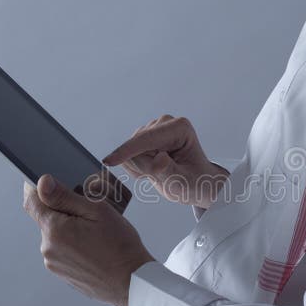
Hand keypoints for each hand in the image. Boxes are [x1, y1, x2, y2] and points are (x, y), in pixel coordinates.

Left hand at [23, 174, 154, 305]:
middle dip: (62, 210)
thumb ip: (65, 196)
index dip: (35, 187)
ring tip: (96, 233)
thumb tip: (42, 182)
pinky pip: (62, 250)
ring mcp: (54, 263)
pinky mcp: (62, 273)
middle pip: (46, 218)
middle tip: (89, 211)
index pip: (31, 201)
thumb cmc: (120, 247)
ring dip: (69, 228)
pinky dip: (73, 244)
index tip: (46, 181)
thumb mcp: (98, 211)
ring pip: (55, 235)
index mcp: (55, 230)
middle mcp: (48, 248)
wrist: (132, 282)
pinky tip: (93, 247)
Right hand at [103, 115, 228, 208]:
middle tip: (164, 177)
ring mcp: (153, 128)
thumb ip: (169, 171)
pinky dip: (137, 168)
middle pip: (135, 147)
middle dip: (143, 167)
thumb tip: (158, 159)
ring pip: (129, 152)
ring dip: (141, 168)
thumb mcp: (184, 183)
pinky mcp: (144, 137)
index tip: (108, 162)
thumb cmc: (195, 181)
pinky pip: (127, 156)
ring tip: (161, 174)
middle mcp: (165, 122)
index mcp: (179, 128)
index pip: (146, 140)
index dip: (126, 151)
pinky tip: (153, 170)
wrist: (197, 181)